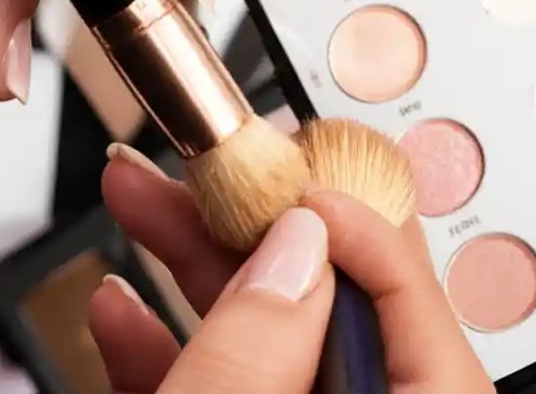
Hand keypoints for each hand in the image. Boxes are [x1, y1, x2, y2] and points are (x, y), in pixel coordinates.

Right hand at [90, 144, 494, 392]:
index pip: (415, 297)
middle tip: (198, 164)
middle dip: (244, 223)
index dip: (351, 220)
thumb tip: (296, 244)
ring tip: (135, 197)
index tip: (282, 175)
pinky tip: (121, 303)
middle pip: (326, 302)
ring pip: (264, 336)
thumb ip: (262, 347)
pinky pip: (222, 384)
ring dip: (191, 266)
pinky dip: (168, 346)